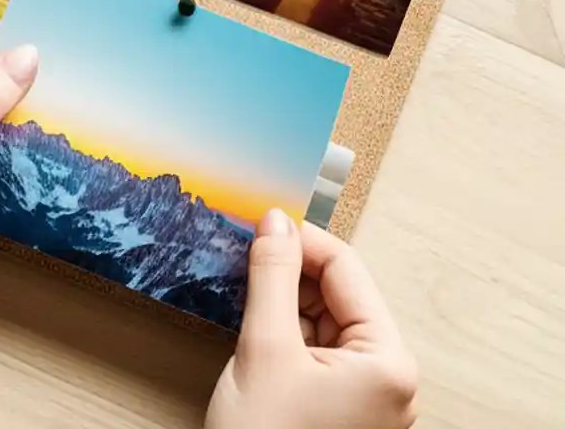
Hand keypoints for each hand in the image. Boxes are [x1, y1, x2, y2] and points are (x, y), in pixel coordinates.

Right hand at [206, 212, 417, 428]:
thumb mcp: (263, 349)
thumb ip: (270, 278)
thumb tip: (275, 222)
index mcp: (388, 361)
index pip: (346, 271)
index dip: (300, 240)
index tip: (258, 221)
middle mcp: (388, 377)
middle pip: (338, 296)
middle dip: (290, 270)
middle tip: (242, 248)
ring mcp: (366, 397)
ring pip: (324, 322)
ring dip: (283, 299)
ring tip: (241, 282)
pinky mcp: (340, 410)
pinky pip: (316, 351)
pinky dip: (284, 330)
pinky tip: (252, 319)